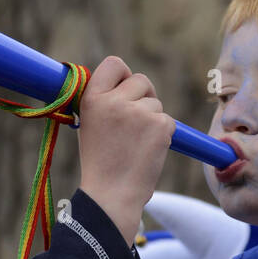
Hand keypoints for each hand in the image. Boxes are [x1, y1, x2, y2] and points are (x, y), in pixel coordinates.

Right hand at [76, 55, 175, 245]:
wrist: (112, 194)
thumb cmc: (100, 162)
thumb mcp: (90, 123)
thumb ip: (105, 100)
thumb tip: (124, 82)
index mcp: (92, 97)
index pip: (114, 64)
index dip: (123, 75)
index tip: (124, 89)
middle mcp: (115, 101)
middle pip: (141, 80)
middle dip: (143, 96)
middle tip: (135, 121)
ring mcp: (139, 112)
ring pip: (156, 102)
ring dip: (152, 118)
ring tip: (136, 143)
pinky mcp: (161, 125)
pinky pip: (168, 119)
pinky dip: (162, 133)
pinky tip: (147, 150)